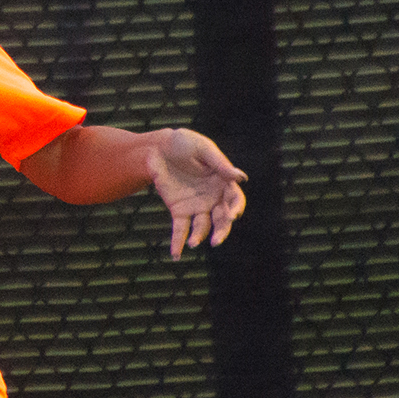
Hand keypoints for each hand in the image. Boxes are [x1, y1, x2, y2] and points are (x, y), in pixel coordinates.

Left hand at [145, 129, 247, 258]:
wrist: (157, 148)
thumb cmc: (184, 143)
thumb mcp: (203, 149)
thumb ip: (220, 164)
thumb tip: (241, 178)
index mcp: (224, 182)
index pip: (235, 199)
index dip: (235, 208)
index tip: (232, 214)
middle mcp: (213, 197)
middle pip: (222, 218)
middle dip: (221, 230)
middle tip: (216, 241)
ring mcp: (196, 206)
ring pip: (202, 226)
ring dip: (199, 236)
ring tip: (194, 243)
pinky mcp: (179, 210)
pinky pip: (180, 229)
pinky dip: (178, 242)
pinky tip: (176, 254)